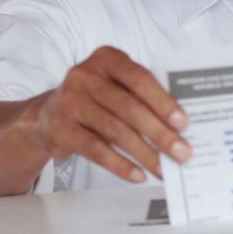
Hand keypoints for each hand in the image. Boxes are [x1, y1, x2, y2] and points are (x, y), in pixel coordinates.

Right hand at [33, 46, 190, 183]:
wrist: (49, 114)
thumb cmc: (99, 98)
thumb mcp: (118, 86)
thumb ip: (144, 96)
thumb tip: (180, 127)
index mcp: (107, 58)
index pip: (140, 78)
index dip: (163, 101)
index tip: (183, 123)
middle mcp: (84, 75)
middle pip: (129, 107)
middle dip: (160, 133)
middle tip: (182, 153)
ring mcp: (69, 102)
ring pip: (114, 131)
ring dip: (144, 153)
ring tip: (164, 169)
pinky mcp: (59, 129)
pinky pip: (95, 150)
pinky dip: (120, 165)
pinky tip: (138, 175)